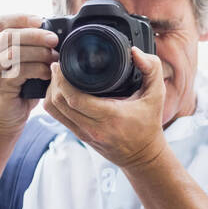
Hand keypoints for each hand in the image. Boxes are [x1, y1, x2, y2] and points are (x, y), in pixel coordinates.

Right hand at [0, 14, 58, 137]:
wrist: (3, 120)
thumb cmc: (16, 90)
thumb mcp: (19, 64)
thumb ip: (28, 48)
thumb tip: (54, 35)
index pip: (1, 22)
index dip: (22, 18)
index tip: (42, 20)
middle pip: (9, 35)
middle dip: (36, 35)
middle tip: (54, 40)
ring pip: (14, 51)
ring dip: (39, 53)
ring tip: (54, 58)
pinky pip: (20, 71)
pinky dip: (38, 69)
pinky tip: (48, 72)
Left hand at [43, 46, 167, 170]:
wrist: (144, 156)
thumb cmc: (149, 125)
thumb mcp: (157, 95)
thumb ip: (152, 69)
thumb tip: (135, 52)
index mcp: (110, 116)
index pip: (74, 98)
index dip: (62, 79)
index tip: (62, 63)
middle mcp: (93, 127)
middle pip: (58, 102)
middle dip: (54, 81)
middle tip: (58, 65)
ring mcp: (84, 133)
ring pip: (54, 110)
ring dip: (51, 91)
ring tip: (57, 77)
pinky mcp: (80, 135)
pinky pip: (57, 117)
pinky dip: (54, 102)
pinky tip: (60, 90)